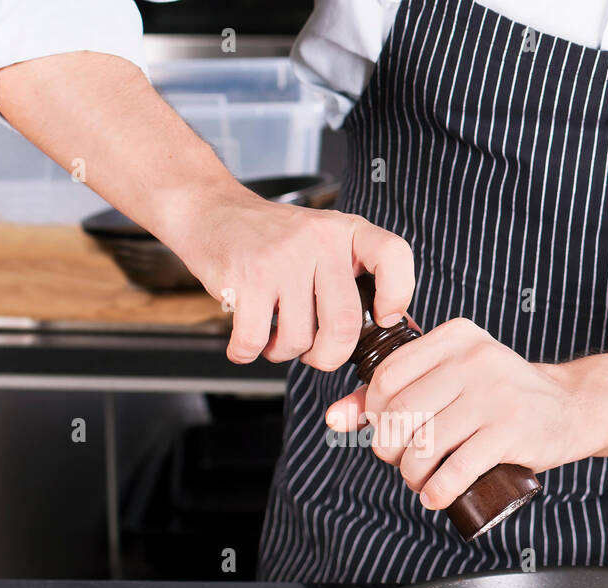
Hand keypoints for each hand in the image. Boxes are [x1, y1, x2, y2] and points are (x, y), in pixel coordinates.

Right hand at [167, 181, 414, 369]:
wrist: (210, 210)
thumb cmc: (270, 238)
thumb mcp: (321, 240)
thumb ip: (350, 276)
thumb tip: (384, 329)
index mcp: (344, 231)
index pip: (392, 255)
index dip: (398, 295)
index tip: (383, 318)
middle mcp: (318, 240)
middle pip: (344, 323)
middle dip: (329, 356)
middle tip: (316, 355)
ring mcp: (282, 258)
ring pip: (298, 339)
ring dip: (282, 352)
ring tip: (273, 335)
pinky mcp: (246, 278)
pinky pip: (255, 340)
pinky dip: (247, 352)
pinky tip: (246, 341)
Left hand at [324, 318, 590, 508]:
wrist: (570, 407)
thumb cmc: (500, 396)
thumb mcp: (451, 378)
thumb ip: (395, 390)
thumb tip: (334, 419)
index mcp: (454, 338)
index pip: (387, 375)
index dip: (373, 413)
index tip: (386, 432)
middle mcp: (474, 359)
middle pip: (400, 413)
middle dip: (391, 450)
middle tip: (403, 463)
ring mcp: (495, 394)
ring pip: (424, 444)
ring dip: (412, 476)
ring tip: (421, 482)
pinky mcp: (512, 430)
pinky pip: (456, 468)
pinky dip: (437, 492)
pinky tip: (435, 497)